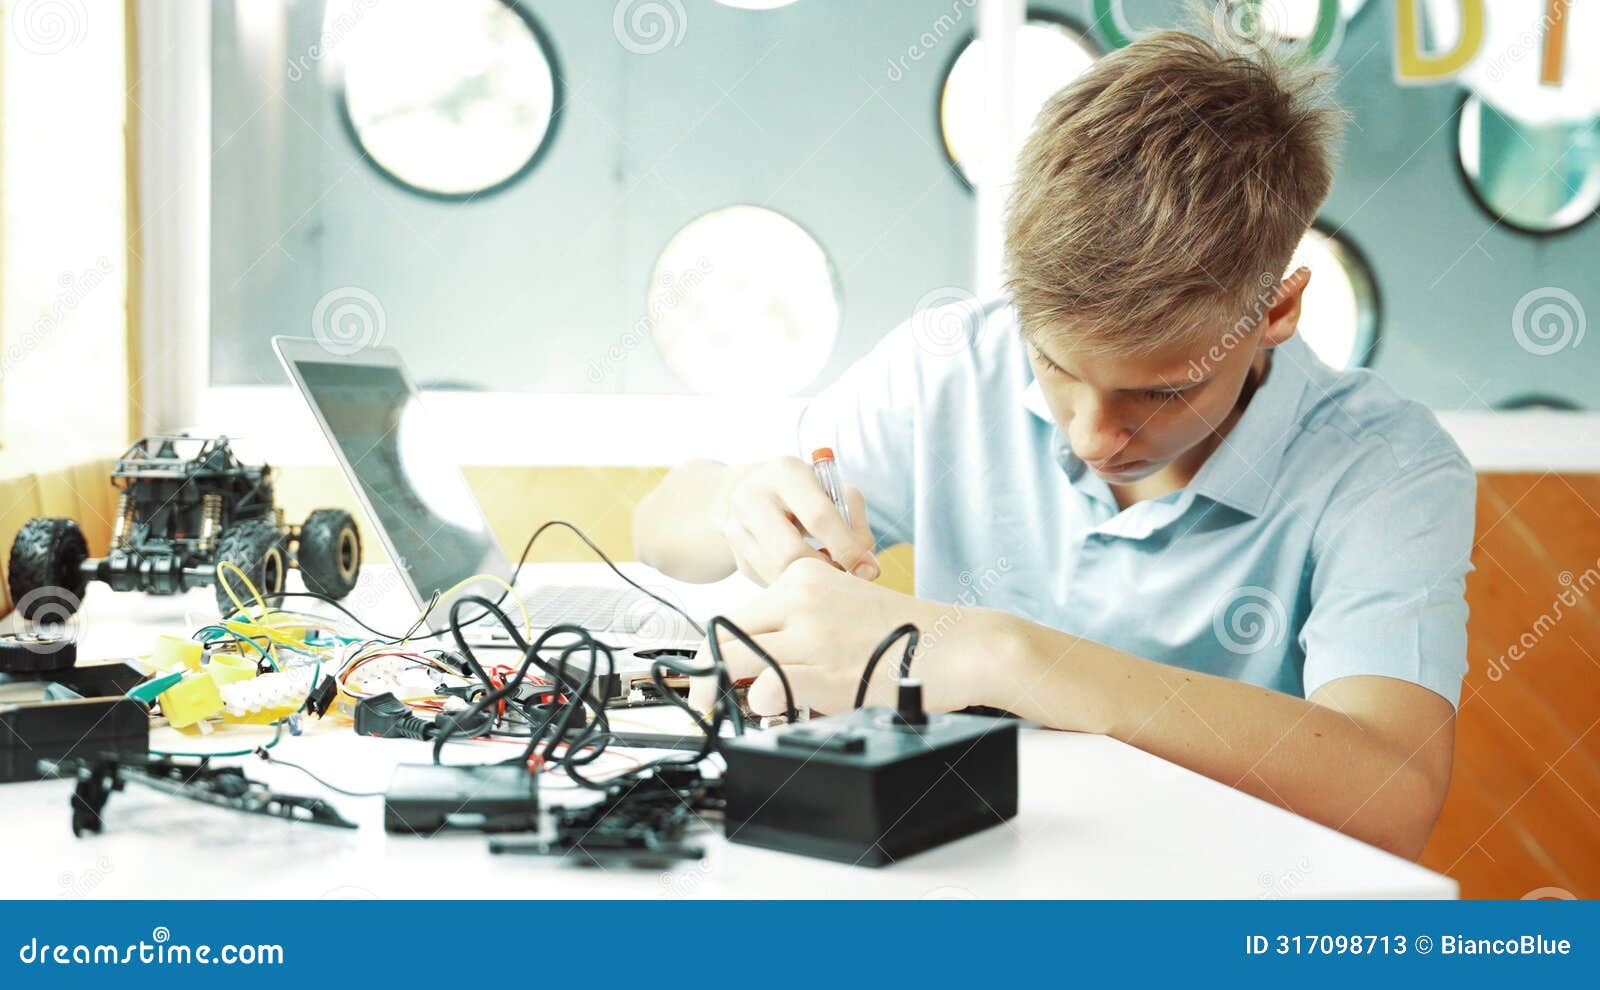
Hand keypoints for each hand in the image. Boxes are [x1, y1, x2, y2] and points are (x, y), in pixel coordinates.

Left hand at [689, 558, 992, 716]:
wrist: (958, 645)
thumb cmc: (907, 634)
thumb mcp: (843, 607)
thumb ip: (799, 625)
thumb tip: (757, 669)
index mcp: (802, 578)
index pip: (735, 613)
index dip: (715, 649)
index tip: (711, 674)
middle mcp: (800, 599)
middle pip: (722, 636)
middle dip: (704, 675)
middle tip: (704, 701)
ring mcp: (810, 634)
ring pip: (735, 661)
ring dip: (724, 693)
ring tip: (729, 711)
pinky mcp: (823, 669)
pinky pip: (767, 688)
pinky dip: (763, 704)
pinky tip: (780, 710)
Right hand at [719, 457, 878, 586]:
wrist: (748, 491)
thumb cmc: (802, 491)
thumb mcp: (832, 491)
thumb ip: (855, 522)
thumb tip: (868, 568)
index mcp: (784, 473)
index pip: (819, 516)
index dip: (847, 547)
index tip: (866, 566)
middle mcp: (752, 497)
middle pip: (791, 553)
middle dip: (824, 569)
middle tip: (844, 572)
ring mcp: (737, 529)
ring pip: (779, 573)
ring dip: (810, 580)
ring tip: (827, 569)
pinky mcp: (737, 556)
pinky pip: (771, 582)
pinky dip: (795, 583)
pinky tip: (804, 570)